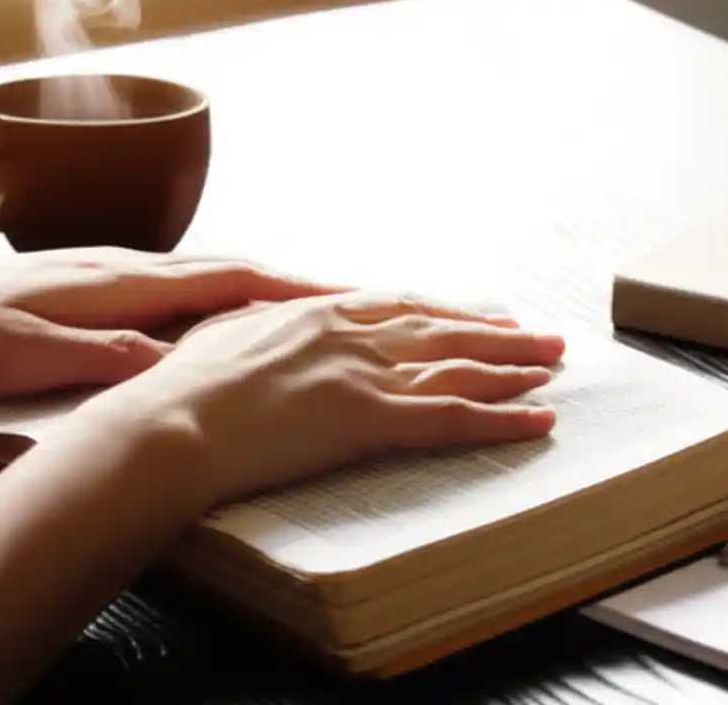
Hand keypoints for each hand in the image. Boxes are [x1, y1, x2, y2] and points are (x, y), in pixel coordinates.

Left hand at [0, 248, 344, 398]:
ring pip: (207, 274)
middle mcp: (128, 266)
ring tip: (309, 308)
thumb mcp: (26, 356)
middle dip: (293, 284)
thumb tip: (177, 363)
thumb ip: (101, 356)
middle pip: (230, 269)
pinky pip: (181, 284)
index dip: (289, 290)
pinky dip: (223, 294)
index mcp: (123, 283)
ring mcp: (113, 269)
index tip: (346, 298)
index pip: (226, 280)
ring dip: (261, 287)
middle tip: (352, 301)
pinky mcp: (95, 281)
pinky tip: (226, 314)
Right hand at [93, 292, 564, 506]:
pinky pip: (453, 420)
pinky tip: (540, 421)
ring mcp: (366, 374)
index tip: (484, 313)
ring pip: (461, 369)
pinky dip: (503, 420)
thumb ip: (263, 323)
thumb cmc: (184, 385)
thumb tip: (269, 321)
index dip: (452, 311)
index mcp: (321, 309)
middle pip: (446, 330)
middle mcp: (355, 333)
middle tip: (543, 336)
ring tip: (555, 368)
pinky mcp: (371, 420)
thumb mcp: (226, 333)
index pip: (406, 305)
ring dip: (515, 369)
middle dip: (499, 334)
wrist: (172, 422)